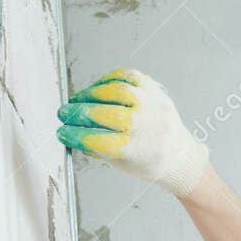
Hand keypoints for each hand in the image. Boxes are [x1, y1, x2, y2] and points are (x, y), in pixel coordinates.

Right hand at [55, 68, 209, 197]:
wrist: (178, 153)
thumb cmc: (148, 161)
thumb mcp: (121, 163)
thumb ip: (98, 149)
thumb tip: (72, 133)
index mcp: (135, 148)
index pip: (98, 140)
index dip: (75, 136)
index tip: (62, 133)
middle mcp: (144, 124)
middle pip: (104, 114)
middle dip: (78, 113)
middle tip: (64, 113)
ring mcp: (150, 103)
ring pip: (115, 91)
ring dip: (90, 94)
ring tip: (78, 100)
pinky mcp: (153, 88)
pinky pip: (127, 77)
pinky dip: (108, 80)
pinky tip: (96, 89)